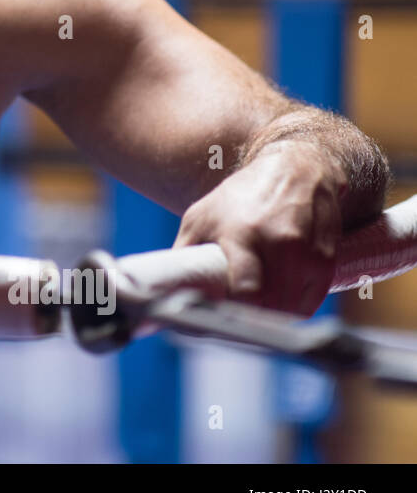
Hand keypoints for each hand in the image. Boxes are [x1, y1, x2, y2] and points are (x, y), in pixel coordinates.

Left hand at [172, 142, 344, 314]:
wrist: (293, 169)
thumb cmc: (238, 197)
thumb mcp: (201, 216)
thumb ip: (185, 251)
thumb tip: (164, 287)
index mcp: (239, 233)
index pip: (247, 290)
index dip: (238, 313)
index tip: (225, 320)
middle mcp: (277, 240)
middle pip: (273, 304)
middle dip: (255, 320)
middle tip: (239, 323)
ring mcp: (306, 248)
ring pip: (295, 307)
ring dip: (276, 317)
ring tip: (258, 314)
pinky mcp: (327, 255)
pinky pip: (312, 299)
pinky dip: (297, 307)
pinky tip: (281, 303)